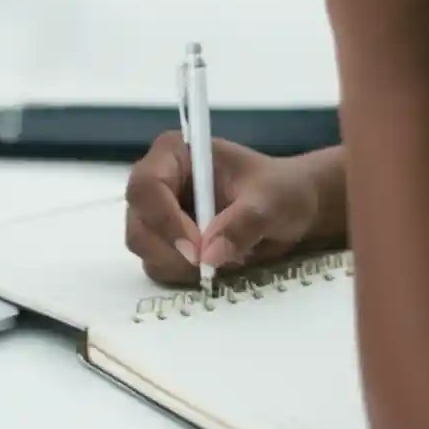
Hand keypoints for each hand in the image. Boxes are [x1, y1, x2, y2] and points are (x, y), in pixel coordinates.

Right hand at [124, 132, 322, 285]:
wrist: (291, 207)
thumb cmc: (281, 190)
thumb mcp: (271, 200)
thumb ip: (243, 223)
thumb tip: (210, 255)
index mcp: (174, 154)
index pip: (147, 186)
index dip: (165, 220)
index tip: (198, 250)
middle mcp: (157, 181)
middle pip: (138, 222)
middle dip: (171, 249)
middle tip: (211, 265)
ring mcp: (157, 213)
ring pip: (143, 247)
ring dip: (178, 264)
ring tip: (222, 259)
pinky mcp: (163, 240)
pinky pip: (157, 264)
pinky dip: (182, 273)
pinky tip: (214, 264)